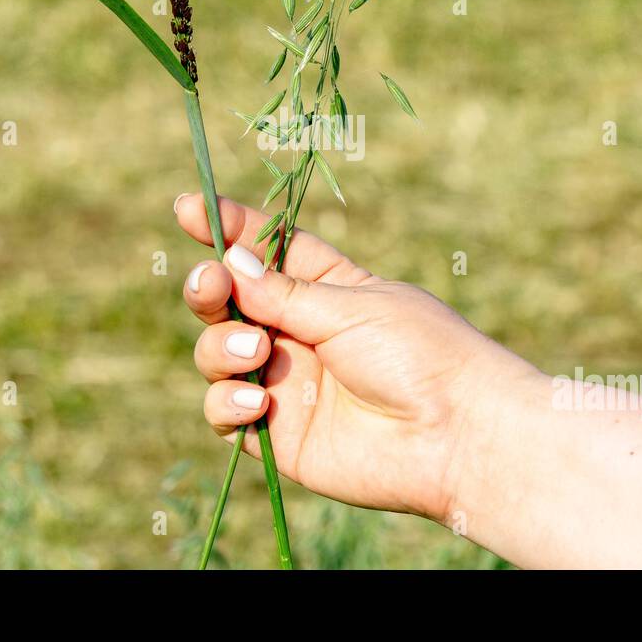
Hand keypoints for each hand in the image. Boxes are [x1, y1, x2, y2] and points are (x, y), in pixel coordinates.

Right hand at [174, 193, 527, 522]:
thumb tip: (229, 261)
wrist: (453, 435)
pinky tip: (258, 401)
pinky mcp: (277, 434)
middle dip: (210, 287)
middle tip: (213, 284)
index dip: (228, 228)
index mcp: (328, 289)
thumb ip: (284, 293)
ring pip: (216, 353)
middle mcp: (301, 332)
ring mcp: (286, 382)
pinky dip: (228, 401)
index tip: (188, 206)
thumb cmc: (419, 355)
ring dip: (221, 345)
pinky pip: (224, 411)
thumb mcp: (352, 307)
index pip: (268, 250)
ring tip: (255, 349)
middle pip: (230, 300)